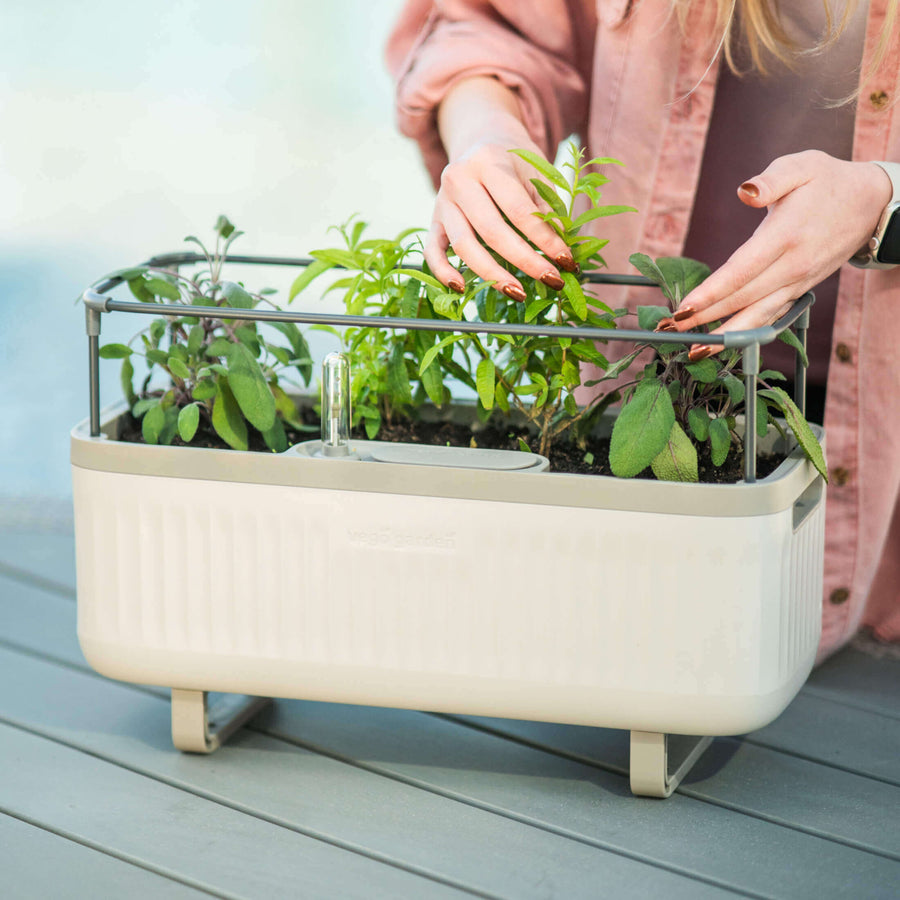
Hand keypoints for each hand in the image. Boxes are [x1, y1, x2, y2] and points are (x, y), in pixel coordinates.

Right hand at [428, 77, 575, 298]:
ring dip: (492, 275)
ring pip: (463, 246)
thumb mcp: (536, 171)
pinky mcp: (433, 219)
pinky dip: (443, 273)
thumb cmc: (515, 159)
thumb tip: (560, 250)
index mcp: (489, 161)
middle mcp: (459, 179)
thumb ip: (546, 206)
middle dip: (525, 261)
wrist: (481, 138)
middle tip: (551, 281)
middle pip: (492, 231)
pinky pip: (432, 251)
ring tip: (518, 293)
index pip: (519, 210)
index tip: (566, 261)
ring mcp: (442, 201)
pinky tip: (461, 289)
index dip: (545, 239)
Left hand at [664, 151, 892, 358]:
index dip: (711, 293)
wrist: (872, 203)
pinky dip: (746, 333)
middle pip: (743, 299)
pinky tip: (724, 344)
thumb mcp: (802, 166)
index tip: (683, 308)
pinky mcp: (799, 291)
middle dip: (705, 318)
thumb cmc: (828, 181)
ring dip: (725, 337)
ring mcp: (798, 282)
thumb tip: (746, 192)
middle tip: (670, 331)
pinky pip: (771, 317)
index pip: (741, 270)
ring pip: (758, 316)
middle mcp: (792, 265)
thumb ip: (771, 179)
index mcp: (786, 235)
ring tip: (695, 352)